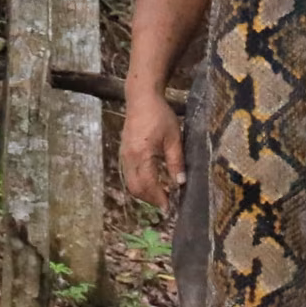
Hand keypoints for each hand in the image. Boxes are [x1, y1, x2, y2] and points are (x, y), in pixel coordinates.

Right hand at [120, 89, 184, 207]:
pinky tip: (153, 182)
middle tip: (166, 204)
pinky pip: (129, 175)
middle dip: (151, 199)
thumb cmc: (160, 115)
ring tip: (161, 195)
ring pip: (131, 184)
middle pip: (136, 188)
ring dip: (145, 193)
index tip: (170, 208)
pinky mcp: (124, 153)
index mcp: (142, 154)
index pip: (149, 185)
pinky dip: (140, 183)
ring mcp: (124, 156)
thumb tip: (181, 183)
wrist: (141, 98)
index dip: (159, 199)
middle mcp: (129, 158)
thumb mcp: (174, 138)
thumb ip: (176, 162)